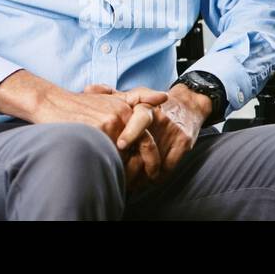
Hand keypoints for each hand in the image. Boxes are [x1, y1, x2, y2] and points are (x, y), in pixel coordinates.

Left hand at [84, 83, 206, 191]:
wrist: (187, 104)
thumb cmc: (153, 104)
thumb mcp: (133, 95)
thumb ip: (110, 95)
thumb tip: (87, 90)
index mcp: (146, 107)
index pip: (140, 119)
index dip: (130, 133)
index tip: (121, 145)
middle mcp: (161, 118)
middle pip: (148, 144)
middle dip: (134, 162)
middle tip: (122, 175)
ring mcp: (174, 131)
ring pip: (158, 159)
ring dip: (143, 174)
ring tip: (129, 184)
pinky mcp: (184, 142)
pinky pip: (170, 165)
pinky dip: (158, 176)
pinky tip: (146, 181)